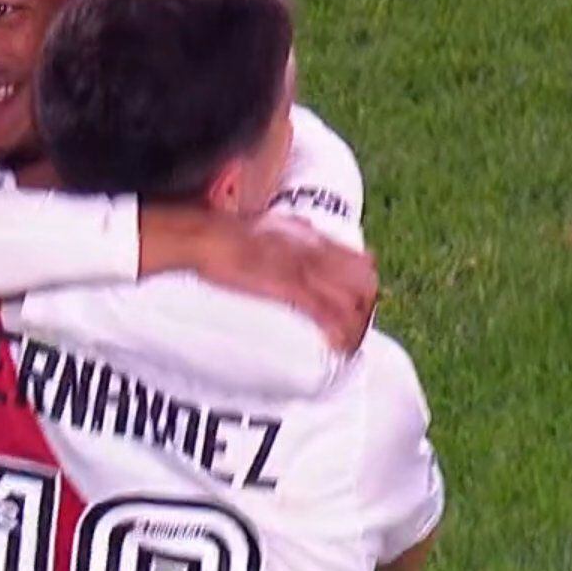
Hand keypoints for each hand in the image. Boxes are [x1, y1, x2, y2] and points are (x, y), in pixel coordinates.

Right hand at [193, 214, 378, 352]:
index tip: (361, 307)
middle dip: (365, 312)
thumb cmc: (228, 233)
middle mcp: (315, 252)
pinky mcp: (288, 286)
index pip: (361, 263)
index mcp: (312, 238)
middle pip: (363, 284)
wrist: (206, 236)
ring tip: (346, 347)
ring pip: (349, 301)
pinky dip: (334, 330)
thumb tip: (304, 229)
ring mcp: (304, 269)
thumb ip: (292, 228)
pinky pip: (324, 311)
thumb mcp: (271, 223)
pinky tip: (334, 345)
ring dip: (353, 327)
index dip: (366, 288)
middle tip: (353, 334)